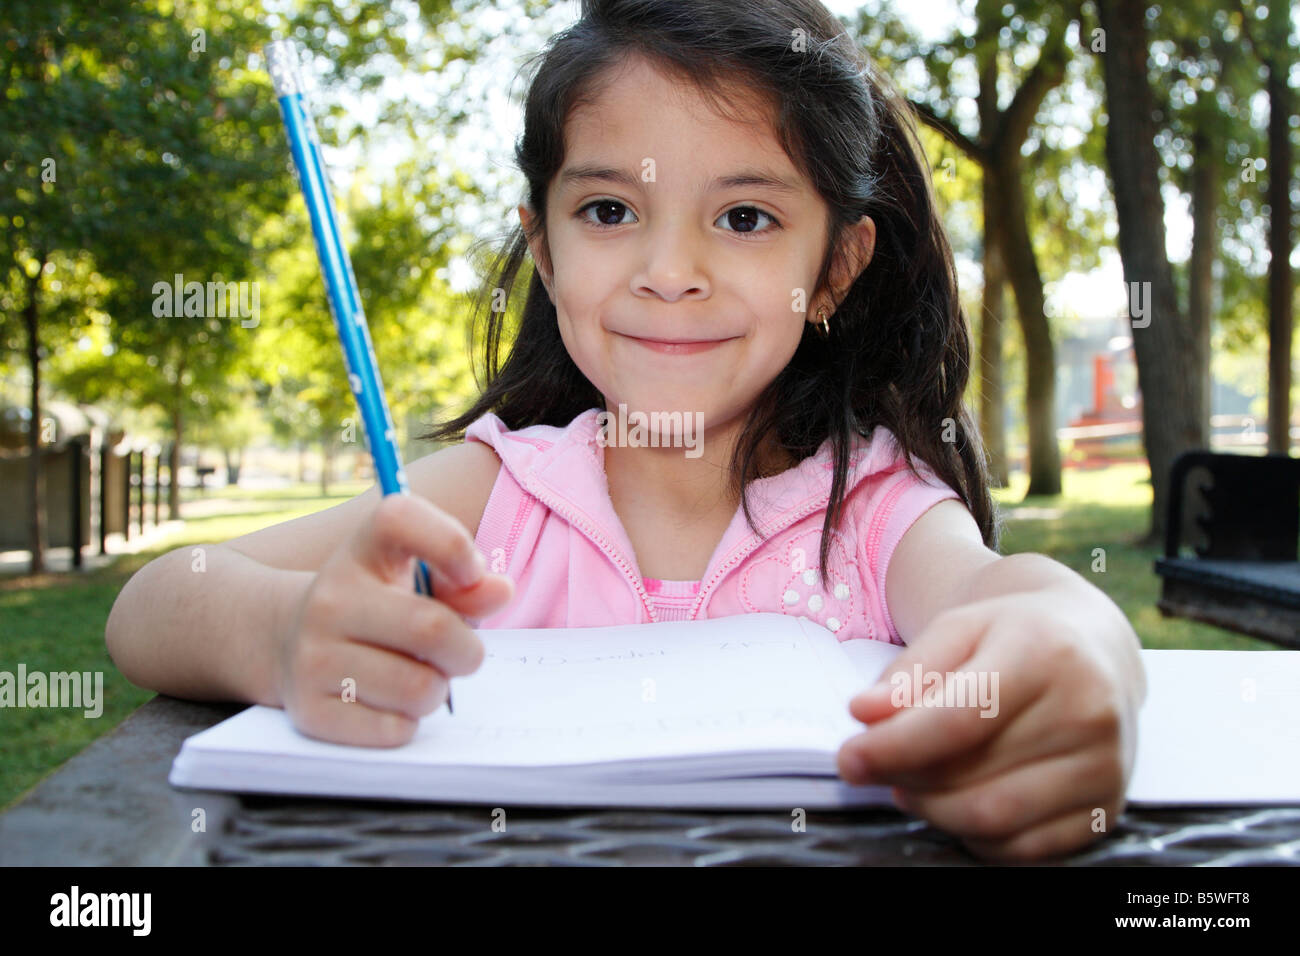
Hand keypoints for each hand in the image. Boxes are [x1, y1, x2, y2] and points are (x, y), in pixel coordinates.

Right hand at [275, 493, 513, 746]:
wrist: (284, 640)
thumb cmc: (379, 606)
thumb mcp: (417, 578)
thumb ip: (467, 582)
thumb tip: (500, 591)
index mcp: (361, 549)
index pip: (401, 518)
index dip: (452, 544)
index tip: (471, 573)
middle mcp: (329, 598)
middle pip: (432, 629)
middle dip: (468, 651)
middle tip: (461, 653)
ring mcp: (312, 655)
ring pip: (420, 689)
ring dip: (438, 690)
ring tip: (420, 677)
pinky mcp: (310, 710)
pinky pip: (395, 730)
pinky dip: (409, 723)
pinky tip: (390, 703)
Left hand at [835, 588, 1144, 862]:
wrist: (1092, 644)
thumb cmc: (1015, 634)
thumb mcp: (958, 627)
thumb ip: (909, 672)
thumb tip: (865, 714)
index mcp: (1046, 655)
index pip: (957, 720)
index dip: (894, 747)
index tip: (850, 758)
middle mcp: (1087, 712)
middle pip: (972, 777)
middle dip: (906, 779)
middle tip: (876, 767)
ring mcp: (1104, 765)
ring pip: (995, 820)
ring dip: (935, 811)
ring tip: (910, 784)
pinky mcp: (1109, 807)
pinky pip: (1027, 848)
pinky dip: (977, 837)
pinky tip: (955, 803)